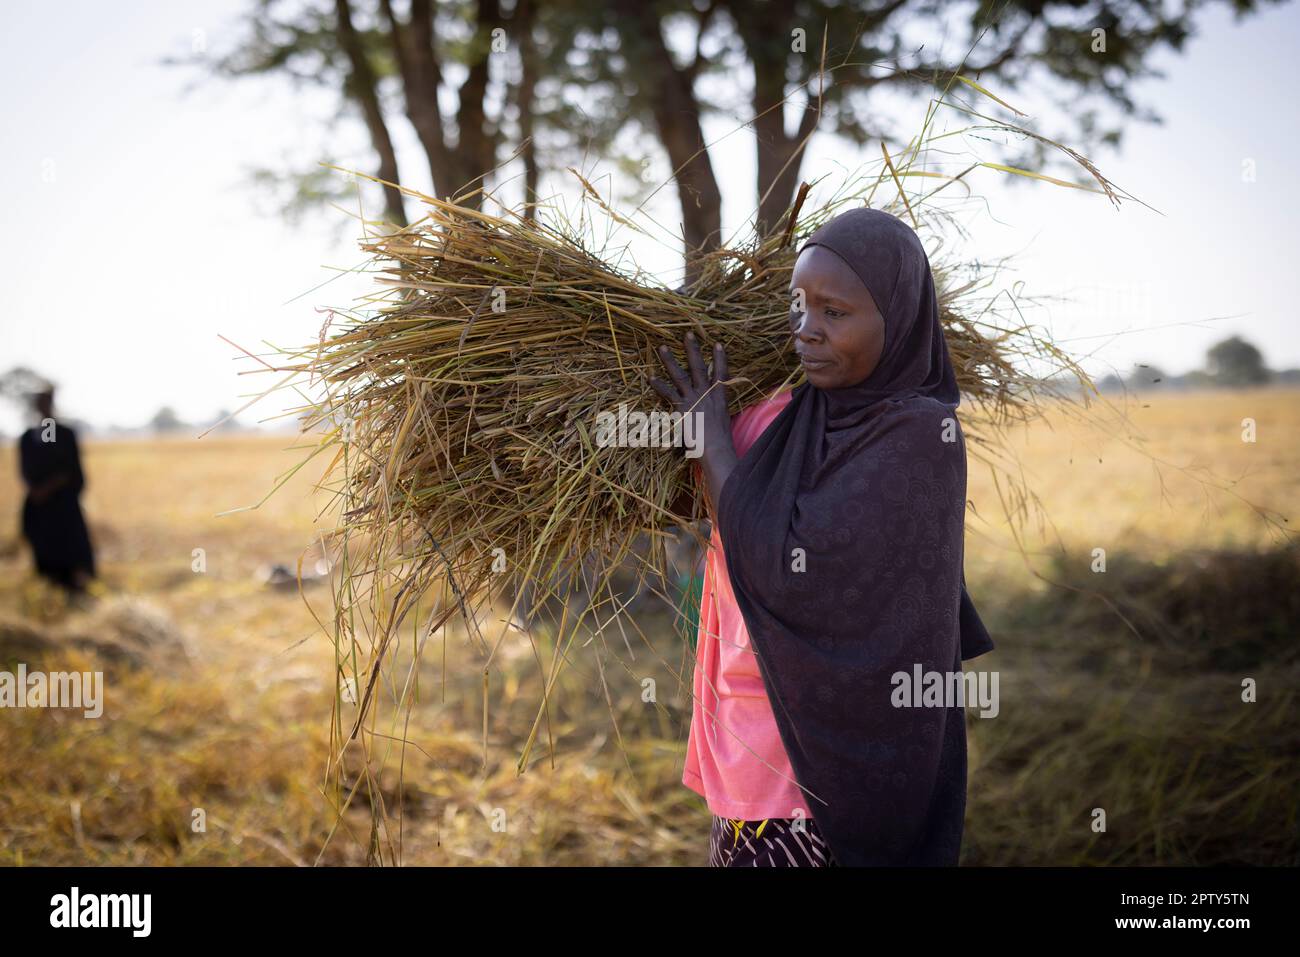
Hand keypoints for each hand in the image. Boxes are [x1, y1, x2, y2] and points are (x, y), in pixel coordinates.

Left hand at [648, 331, 730, 448]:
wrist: (716, 448)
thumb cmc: (721, 441)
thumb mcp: (723, 421)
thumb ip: (717, 411)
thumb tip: (713, 412)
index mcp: (719, 397)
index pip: (721, 373)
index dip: (720, 358)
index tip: (718, 344)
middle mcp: (706, 394)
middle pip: (699, 367)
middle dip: (693, 350)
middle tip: (688, 333)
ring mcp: (693, 399)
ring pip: (680, 375)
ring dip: (670, 360)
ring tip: (662, 347)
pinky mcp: (681, 408)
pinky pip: (668, 393)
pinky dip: (659, 385)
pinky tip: (650, 377)